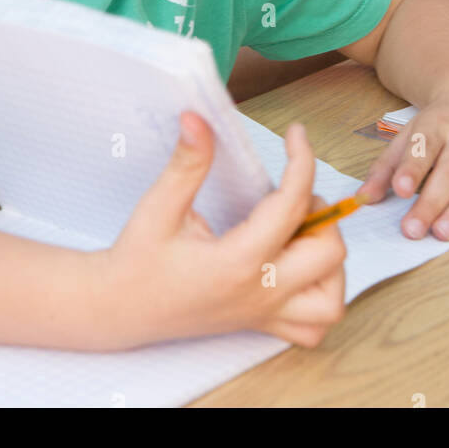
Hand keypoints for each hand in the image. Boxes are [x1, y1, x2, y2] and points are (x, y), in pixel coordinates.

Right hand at [94, 113, 346, 350]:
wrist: (117, 309)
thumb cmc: (137, 260)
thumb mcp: (159, 207)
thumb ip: (187, 162)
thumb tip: (197, 118)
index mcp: (237, 262)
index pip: (291, 205)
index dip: (302, 161)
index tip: (296, 134)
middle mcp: (259, 292)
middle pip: (328, 254)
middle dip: (322, 215)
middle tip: (292, 193)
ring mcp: (263, 313)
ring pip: (330, 300)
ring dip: (329, 260)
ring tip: (301, 232)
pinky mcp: (260, 324)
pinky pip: (313, 328)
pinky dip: (322, 297)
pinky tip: (300, 269)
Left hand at [357, 83, 448, 241]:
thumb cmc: (440, 125)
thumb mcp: (408, 135)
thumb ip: (385, 168)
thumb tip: (363, 199)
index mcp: (438, 123)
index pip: (424, 146)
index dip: (412, 168)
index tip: (399, 190)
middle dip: (433, 202)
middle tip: (413, 230)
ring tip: (442, 234)